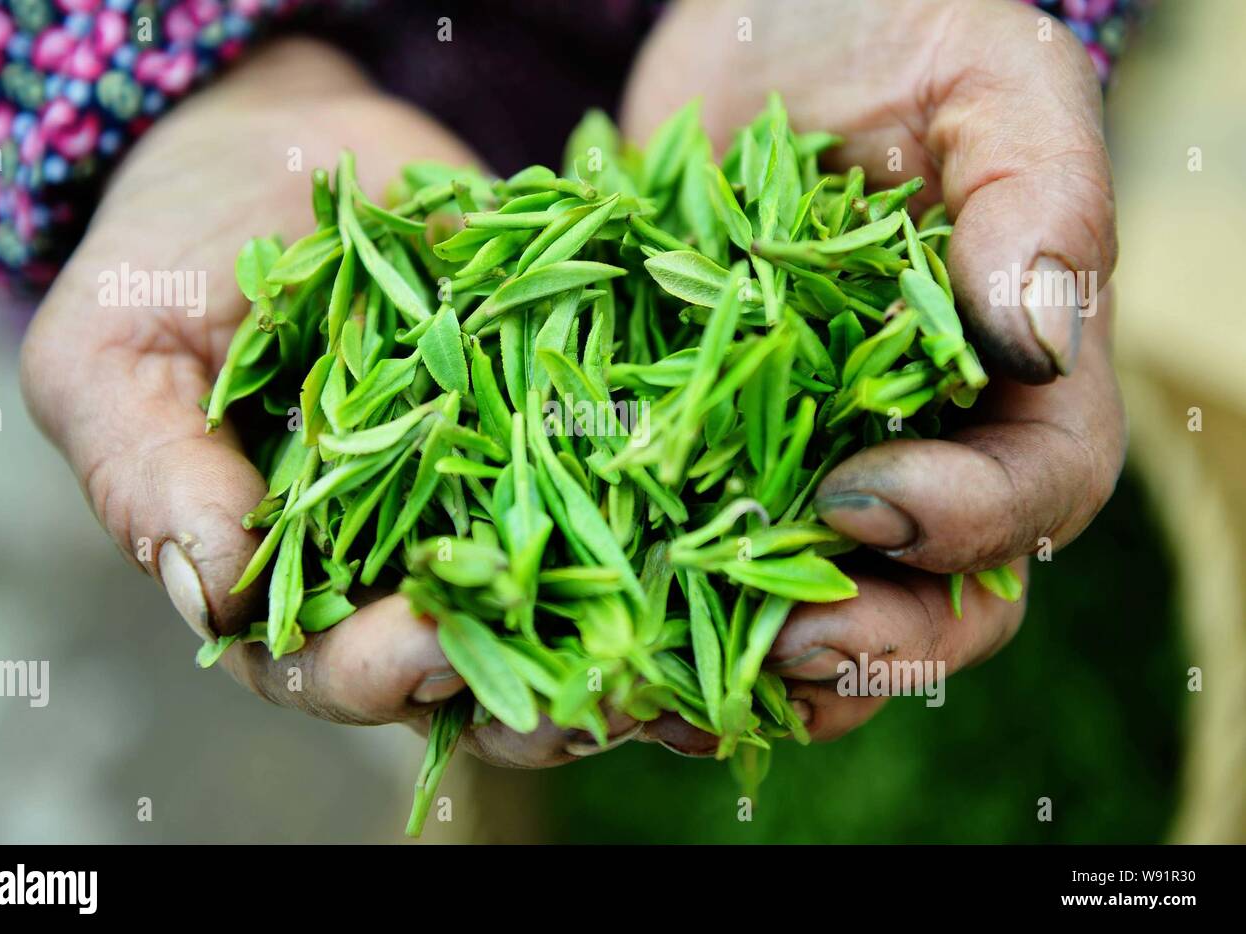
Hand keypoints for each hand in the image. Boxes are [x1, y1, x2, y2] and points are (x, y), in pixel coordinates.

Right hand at [21, 38, 634, 765]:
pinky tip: (735, 559)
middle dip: (533, 696)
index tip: (430, 644)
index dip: (379, 671)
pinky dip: (675, 537)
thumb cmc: (168, 260)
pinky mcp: (558, 440)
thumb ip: (148, 475)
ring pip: (561, 611)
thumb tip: (211, 594)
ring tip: (688, 662)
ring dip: (626, 645)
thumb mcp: (115, 358)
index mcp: (284, 575)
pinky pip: (620, 502)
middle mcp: (394, 563)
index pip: (329, 667)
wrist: (274, 158)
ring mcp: (486, 504)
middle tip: (606, 700)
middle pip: (467, 670)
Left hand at [620, 0, 1124, 750]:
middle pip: (936, 601)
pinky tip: (592, 641)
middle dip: (871, 641)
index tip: (863, 500)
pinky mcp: (698, 466)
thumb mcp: (985, 78)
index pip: (1037, 493)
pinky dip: (652, 623)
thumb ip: (1038, 194)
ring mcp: (803, 471)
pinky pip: (689, 576)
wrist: (756, 40)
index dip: (967, 522)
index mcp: (1013, 381)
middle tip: (787, 648)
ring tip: (673, 693)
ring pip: (811, 620)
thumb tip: (1040, 334)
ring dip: (751, 675)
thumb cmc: (893, 38)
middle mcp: (921, 451)